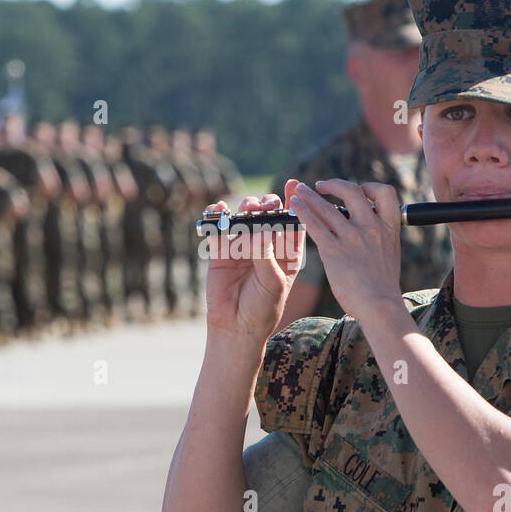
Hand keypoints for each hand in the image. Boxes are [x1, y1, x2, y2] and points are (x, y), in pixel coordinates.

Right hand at [202, 186, 304, 339]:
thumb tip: (260, 227)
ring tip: (247, 210)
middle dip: (267, 204)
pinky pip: (218, 228)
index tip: (292, 185)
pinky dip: (217, 216)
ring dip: (246, 208)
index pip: (292, 222)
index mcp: (287, 252)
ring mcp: (243, 246)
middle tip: (265, 206)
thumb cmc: (263, 308)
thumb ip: (266, 254)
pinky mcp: (221, 251)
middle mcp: (266, 245)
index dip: (293, 202)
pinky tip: (218, 210)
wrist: (236, 327)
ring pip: (244, 217)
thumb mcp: (272, 282)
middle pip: (267, 215)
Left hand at [289, 179, 402, 322]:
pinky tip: (294, 206)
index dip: (370, 187)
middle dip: (334, 184)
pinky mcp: (334, 250)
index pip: (385, 193)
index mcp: (388, 227)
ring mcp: (352, 237)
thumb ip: (380, 237)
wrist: (379, 305)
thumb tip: (371, 231)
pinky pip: (314, 224)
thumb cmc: (384, 286)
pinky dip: (302, 212)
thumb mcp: (390, 254)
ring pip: (327, 206)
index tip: (359, 189)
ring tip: (298, 189)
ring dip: (309, 195)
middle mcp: (371, 227)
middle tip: (320, 185)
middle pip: (353, 191)